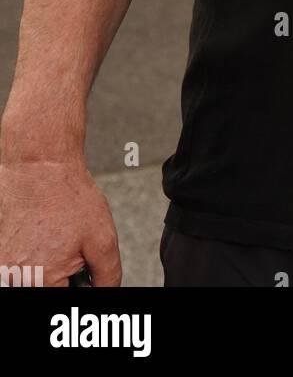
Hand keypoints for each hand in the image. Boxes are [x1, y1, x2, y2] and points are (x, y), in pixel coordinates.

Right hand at [0, 159, 120, 286]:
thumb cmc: (68, 194)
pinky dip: (33, 254)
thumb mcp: (102, 237)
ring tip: (54, 236)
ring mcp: (4, 265)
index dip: (78, 285)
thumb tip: (107, 291)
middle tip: (69, 248)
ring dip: (46, 265)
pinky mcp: (0, 252)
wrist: (40, 164)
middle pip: (47, 289)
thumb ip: (108, 274)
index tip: (80, 272)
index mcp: (42, 279)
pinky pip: (19, 264)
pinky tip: (42, 232)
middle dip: (62, 276)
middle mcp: (16, 276)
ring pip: (32, 278)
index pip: (64, 301)